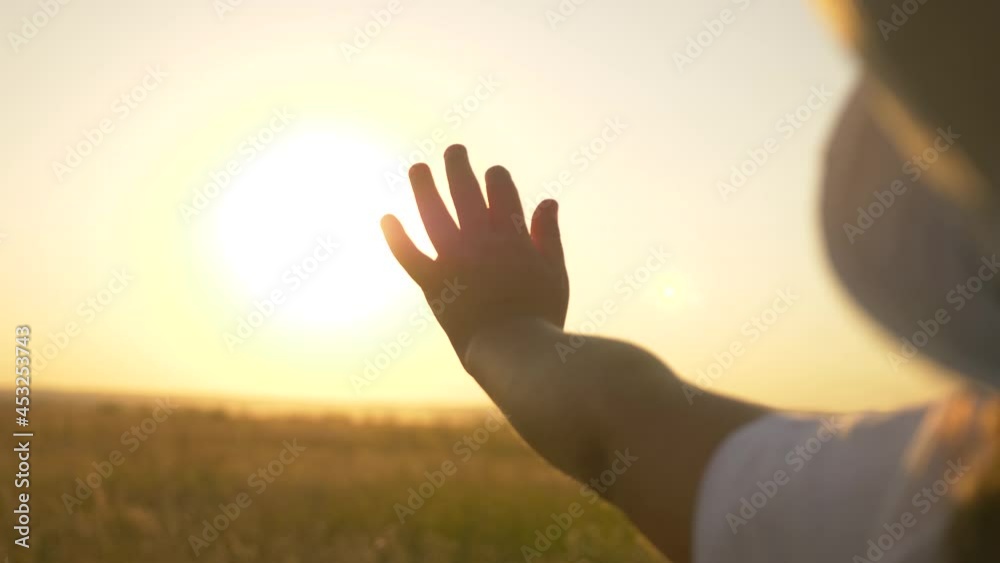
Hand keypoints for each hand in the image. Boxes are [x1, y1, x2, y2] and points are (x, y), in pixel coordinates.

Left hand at [380, 145, 568, 366]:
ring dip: (424, 186)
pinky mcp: (433, 282)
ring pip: (434, 212)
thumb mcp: (555, 272)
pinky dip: (396, 236)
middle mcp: (481, 238)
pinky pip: (409, 254)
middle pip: (466, 190)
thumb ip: (548, 235)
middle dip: (459, 166)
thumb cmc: (541, 316)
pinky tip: (386, 217)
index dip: (495, 177)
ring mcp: (455, 257)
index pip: (501, 190)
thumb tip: (548, 201)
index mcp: (513, 234)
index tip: (492, 174)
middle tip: (453, 151)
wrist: (514, 349)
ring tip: (418, 168)